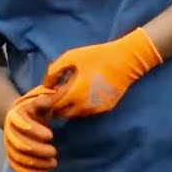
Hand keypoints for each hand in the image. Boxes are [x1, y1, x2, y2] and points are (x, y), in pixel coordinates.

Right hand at [2, 85, 59, 171]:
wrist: (18, 117)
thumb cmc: (34, 109)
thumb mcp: (39, 100)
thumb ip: (47, 99)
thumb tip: (59, 92)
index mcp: (16, 115)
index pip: (22, 124)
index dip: (34, 131)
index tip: (50, 135)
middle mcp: (10, 131)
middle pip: (21, 144)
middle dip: (39, 150)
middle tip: (54, 152)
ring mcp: (9, 144)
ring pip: (19, 157)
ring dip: (37, 163)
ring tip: (53, 163)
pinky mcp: (11, 156)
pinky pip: (16, 167)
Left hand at [41, 27, 162, 118]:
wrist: (125, 60)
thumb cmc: (96, 56)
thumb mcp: (70, 57)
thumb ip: (54, 71)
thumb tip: (46, 85)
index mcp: (75, 93)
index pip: (54, 106)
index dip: (47, 102)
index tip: (45, 94)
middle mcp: (85, 105)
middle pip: (63, 114)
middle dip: (56, 107)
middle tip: (55, 95)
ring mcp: (97, 109)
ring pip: (75, 115)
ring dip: (68, 108)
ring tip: (67, 93)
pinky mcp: (106, 108)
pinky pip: (87, 112)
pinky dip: (80, 107)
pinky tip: (80, 95)